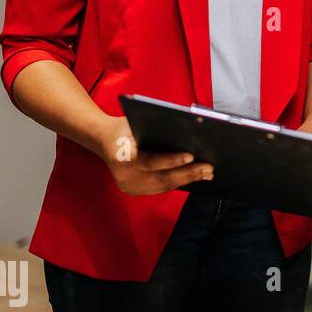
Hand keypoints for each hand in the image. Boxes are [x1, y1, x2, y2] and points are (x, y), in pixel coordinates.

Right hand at [95, 114, 212, 195]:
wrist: (103, 138)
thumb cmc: (124, 126)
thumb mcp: (136, 122)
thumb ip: (157, 128)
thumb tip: (190, 132)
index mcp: (122, 157)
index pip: (151, 162)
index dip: (172, 161)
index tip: (191, 156)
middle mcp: (123, 175)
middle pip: (161, 178)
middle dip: (188, 173)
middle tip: (208, 168)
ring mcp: (128, 186)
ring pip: (163, 186)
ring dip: (187, 180)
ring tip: (206, 173)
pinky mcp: (133, 190)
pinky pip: (160, 188)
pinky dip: (178, 182)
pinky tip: (194, 177)